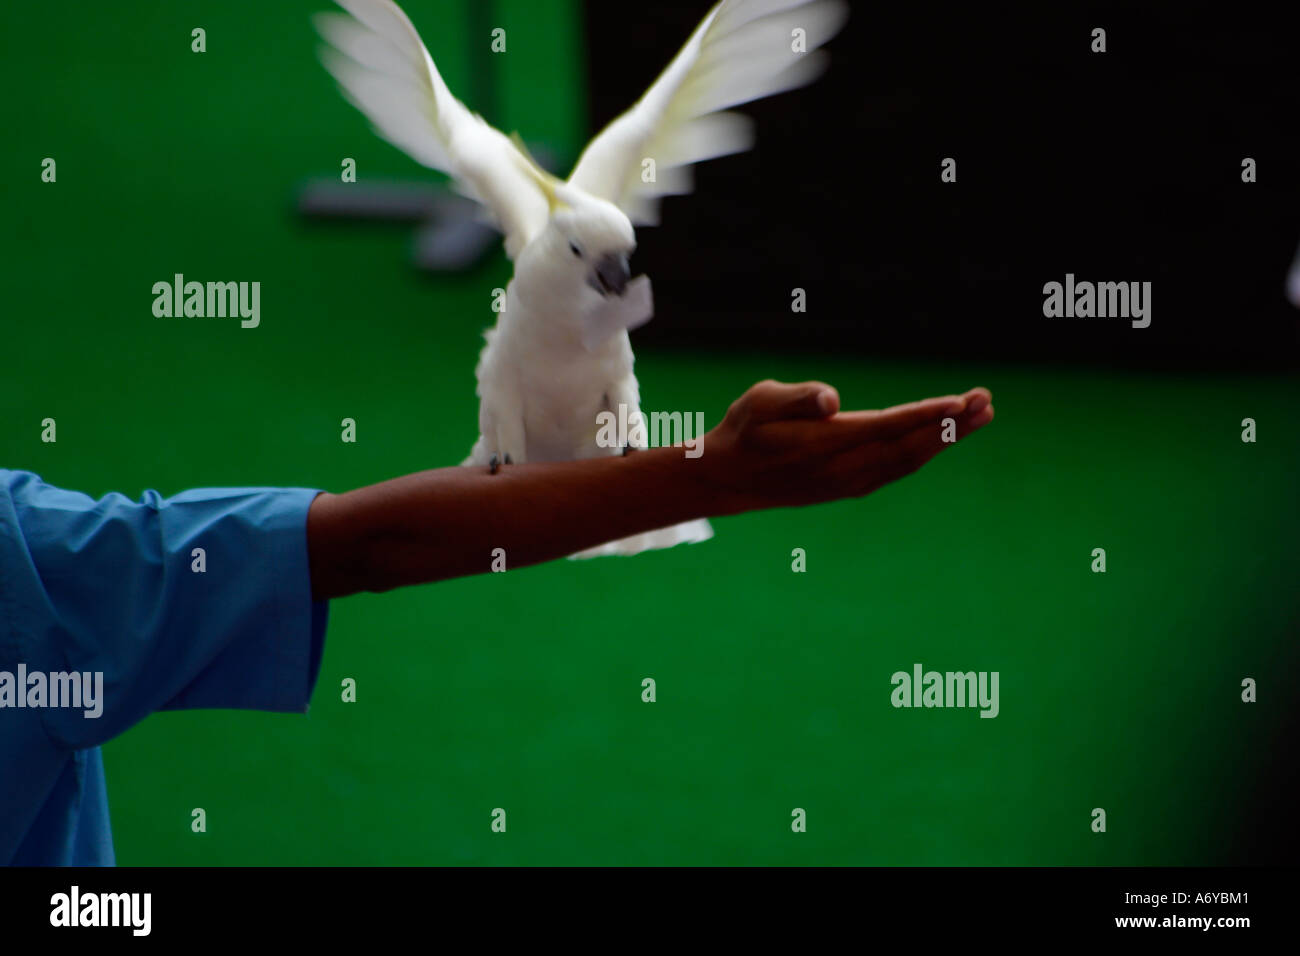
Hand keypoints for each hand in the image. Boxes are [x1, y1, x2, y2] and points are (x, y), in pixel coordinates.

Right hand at [700, 380, 993, 513]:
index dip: (926, 416)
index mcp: (822, 445)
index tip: (960, 403)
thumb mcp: (759, 402)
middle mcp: (841, 470)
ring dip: (945, 439)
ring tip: (979, 415)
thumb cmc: (744, 429)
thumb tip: (832, 401)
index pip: (886, 428)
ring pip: (907, 462)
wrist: (728, 478)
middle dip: (951, 427)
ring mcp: (848, 483)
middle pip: (908, 448)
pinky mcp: (850, 487)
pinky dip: (926, 453)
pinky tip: (943, 437)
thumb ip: (796, 397)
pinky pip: (897, 470)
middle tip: (987, 402)